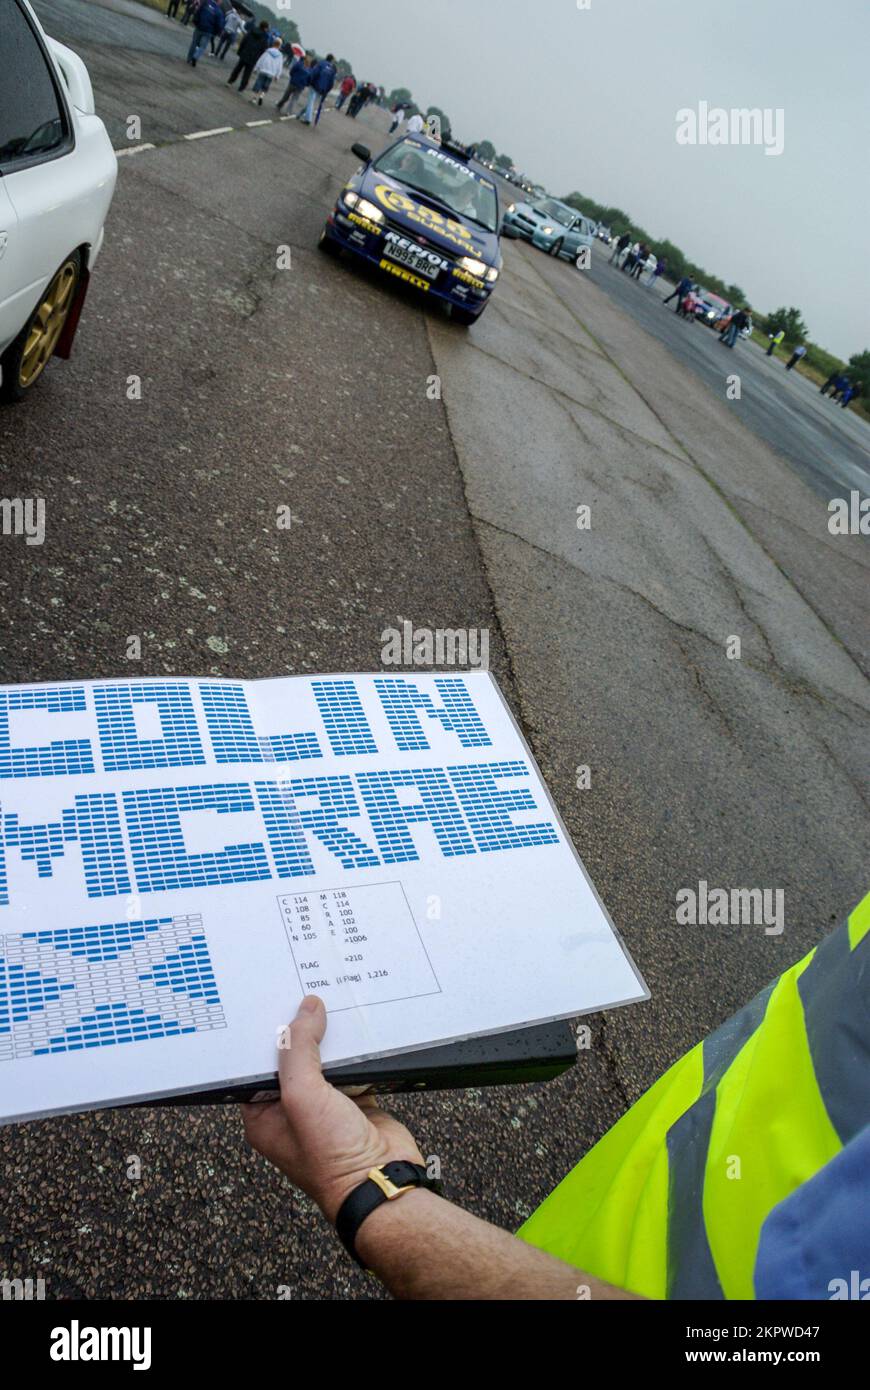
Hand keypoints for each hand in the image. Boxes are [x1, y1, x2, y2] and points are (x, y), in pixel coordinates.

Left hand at [242, 996, 424, 1221]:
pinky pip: (352, 1066)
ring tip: (328, 1003)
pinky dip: (356, 1051)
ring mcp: (326, 1107)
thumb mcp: (302, 1097)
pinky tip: (355, 1027)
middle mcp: (292, 1111)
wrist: (382, 1181)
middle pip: (292, 1059)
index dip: (262, 1037)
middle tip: (300, 995)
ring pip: (324, 1060)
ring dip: (329, 1038)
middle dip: (299, 1032)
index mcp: (264, 1115)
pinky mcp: (356, 1101)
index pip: (256, 1066)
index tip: (269, 1004)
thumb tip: (307, 1009)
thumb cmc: (331, 1158)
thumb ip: (299, 1050)